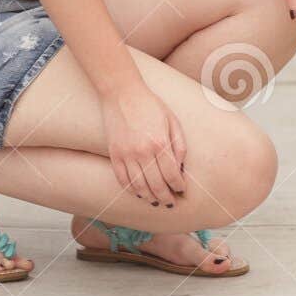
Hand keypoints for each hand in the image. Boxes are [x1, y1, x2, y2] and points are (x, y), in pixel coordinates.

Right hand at [100, 77, 186, 202]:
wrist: (121, 93)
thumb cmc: (150, 105)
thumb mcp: (172, 120)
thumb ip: (179, 145)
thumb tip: (181, 168)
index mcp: (160, 142)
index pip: (172, 175)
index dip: (179, 186)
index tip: (181, 190)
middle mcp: (142, 151)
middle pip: (157, 186)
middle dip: (166, 198)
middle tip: (170, 202)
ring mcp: (126, 154)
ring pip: (139, 187)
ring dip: (150, 198)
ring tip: (156, 201)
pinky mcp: (114, 154)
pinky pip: (123, 180)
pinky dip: (132, 190)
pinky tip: (140, 192)